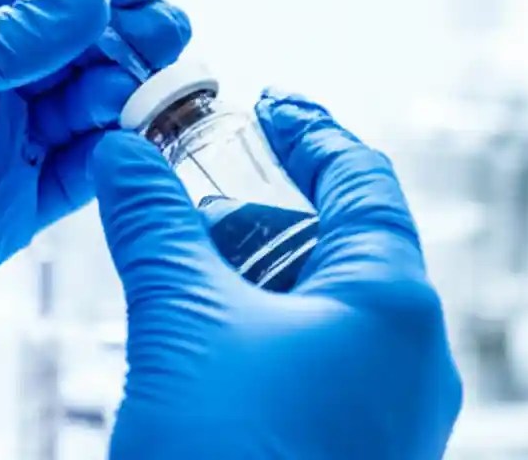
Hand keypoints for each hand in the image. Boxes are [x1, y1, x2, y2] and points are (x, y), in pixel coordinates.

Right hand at [94, 91, 462, 459]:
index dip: (308, 131)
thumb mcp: (180, 323)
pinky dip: (255, 330)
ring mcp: (384, 409)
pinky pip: (311, 361)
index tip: (265, 102)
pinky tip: (195, 336)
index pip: (362, 178)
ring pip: (318, 305)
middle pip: (336, 241)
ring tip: (175, 267)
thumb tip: (121, 152)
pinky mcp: (353, 448)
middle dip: (256, 210)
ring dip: (246, 273)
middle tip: (185, 191)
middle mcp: (407, 353)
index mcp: (393, 302)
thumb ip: (153, 224)